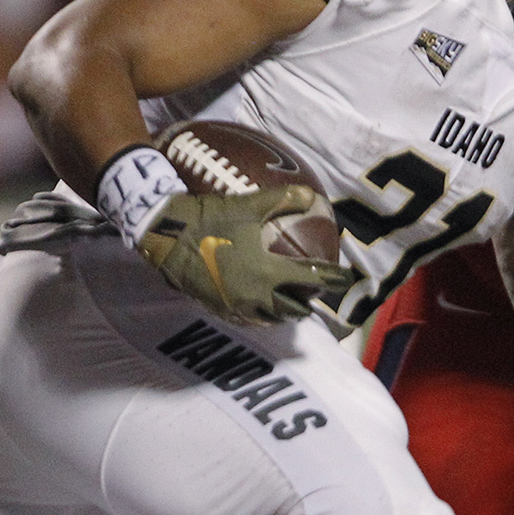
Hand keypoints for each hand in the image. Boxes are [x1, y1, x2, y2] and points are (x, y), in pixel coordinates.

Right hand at [138, 185, 358, 324]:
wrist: (168, 237)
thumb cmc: (210, 219)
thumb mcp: (249, 205)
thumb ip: (283, 199)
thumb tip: (313, 195)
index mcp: (268, 273)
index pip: (311, 280)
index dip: (332, 279)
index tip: (345, 277)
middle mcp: (256, 296)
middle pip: (294, 309)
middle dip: (309, 302)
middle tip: (316, 291)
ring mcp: (237, 306)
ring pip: (272, 319)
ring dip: (286, 312)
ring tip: (292, 301)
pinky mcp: (220, 309)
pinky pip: (249, 319)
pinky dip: (262, 315)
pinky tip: (261, 305)